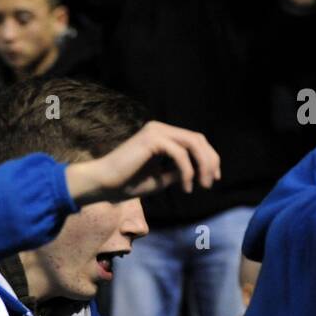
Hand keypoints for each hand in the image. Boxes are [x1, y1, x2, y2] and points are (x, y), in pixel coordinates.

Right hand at [66, 121, 220, 202]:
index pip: (194, 141)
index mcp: (161, 135)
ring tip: (201, 185)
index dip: (209, 158)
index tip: (212, 179)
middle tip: (210, 183)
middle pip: (198, 139)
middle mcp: (159, 129)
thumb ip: (177, 172)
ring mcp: (156, 131)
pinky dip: (187, 171)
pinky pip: (179, 153)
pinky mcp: (152, 139)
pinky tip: (186, 186)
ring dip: (202, 165)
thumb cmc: (126, 183)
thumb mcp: (160, 179)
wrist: (103, 184)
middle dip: (209, 161)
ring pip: (192, 143)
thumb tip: (197, 171)